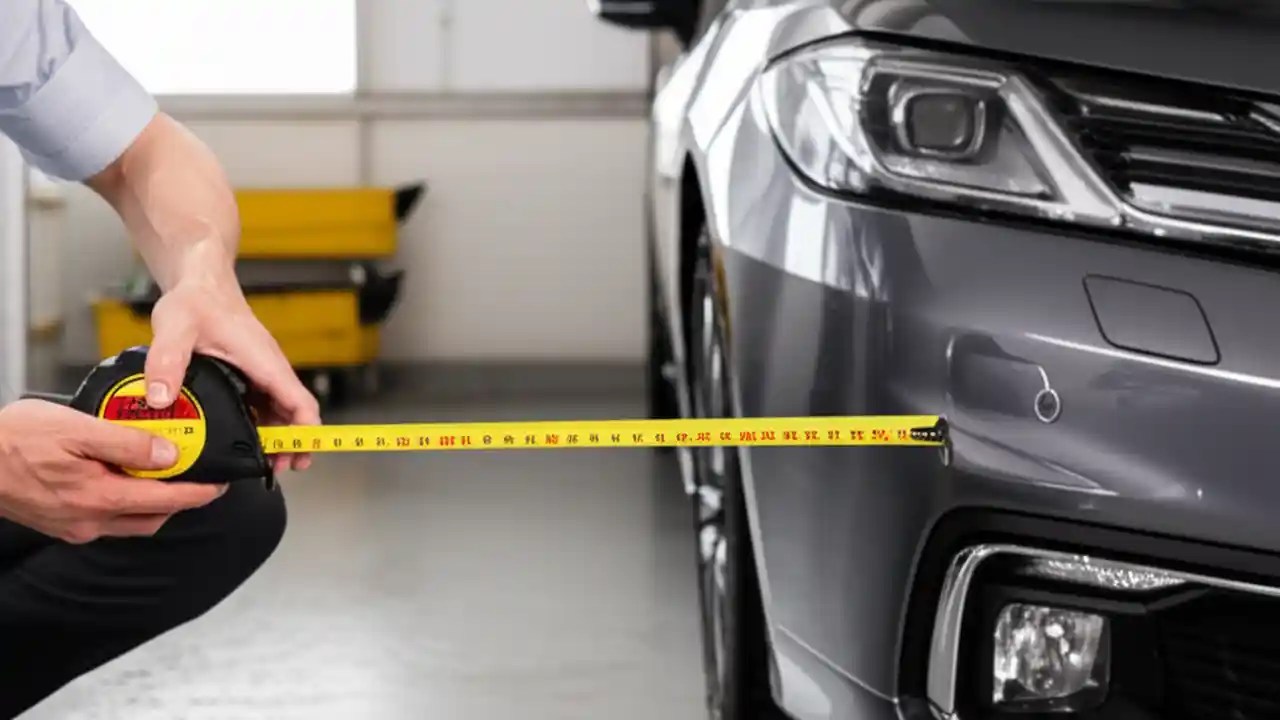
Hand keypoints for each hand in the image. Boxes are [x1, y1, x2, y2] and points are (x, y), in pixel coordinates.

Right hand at [0, 399, 225, 542]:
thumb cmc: (12, 440)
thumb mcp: (75, 428)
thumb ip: (126, 443)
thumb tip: (168, 454)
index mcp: (98, 498)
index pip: (166, 501)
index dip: (199, 493)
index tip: (220, 485)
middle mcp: (89, 521)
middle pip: (152, 518)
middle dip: (180, 501)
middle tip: (197, 477)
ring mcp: (73, 527)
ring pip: (130, 522)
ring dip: (152, 504)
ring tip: (162, 474)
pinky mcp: (59, 524)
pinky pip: (106, 519)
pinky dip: (125, 503)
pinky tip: (122, 480)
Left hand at [143, 269, 320, 473]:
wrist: (201, 283)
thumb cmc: (196, 301)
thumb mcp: (175, 329)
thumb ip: (166, 363)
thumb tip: (160, 400)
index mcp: (262, 360)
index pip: (298, 400)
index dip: (304, 430)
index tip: (299, 454)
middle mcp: (268, 368)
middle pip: (294, 412)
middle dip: (293, 442)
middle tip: (279, 470)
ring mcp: (260, 373)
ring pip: (280, 412)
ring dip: (277, 437)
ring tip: (261, 464)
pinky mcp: (249, 376)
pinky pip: (262, 405)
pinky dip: (260, 426)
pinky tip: (242, 440)